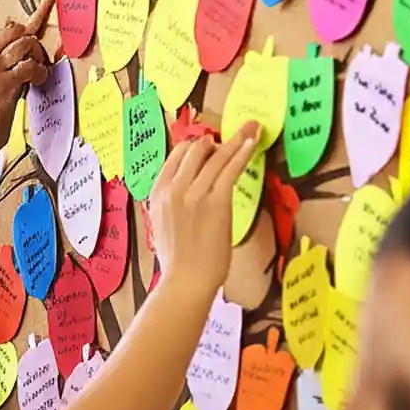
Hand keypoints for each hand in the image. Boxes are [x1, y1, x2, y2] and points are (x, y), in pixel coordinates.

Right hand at [0, 0, 55, 155]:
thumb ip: (1, 60)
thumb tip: (23, 40)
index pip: (10, 28)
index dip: (36, 14)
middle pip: (20, 32)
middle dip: (36, 46)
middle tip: (37, 65)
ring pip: (27, 46)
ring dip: (38, 60)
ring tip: (35, 76)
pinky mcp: (4, 85)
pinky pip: (31, 67)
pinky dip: (40, 73)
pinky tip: (37, 82)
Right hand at [149, 122, 260, 297]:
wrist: (185, 281)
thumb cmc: (177, 261)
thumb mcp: (162, 225)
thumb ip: (170, 205)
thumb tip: (184, 194)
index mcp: (158, 194)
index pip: (175, 157)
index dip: (194, 147)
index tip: (209, 144)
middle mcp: (173, 188)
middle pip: (194, 151)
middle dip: (213, 141)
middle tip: (231, 138)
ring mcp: (194, 194)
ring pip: (215, 156)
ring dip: (235, 139)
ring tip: (250, 128)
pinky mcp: (216, 202)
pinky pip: (230, 168)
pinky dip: (242, 151)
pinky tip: (252, 141)